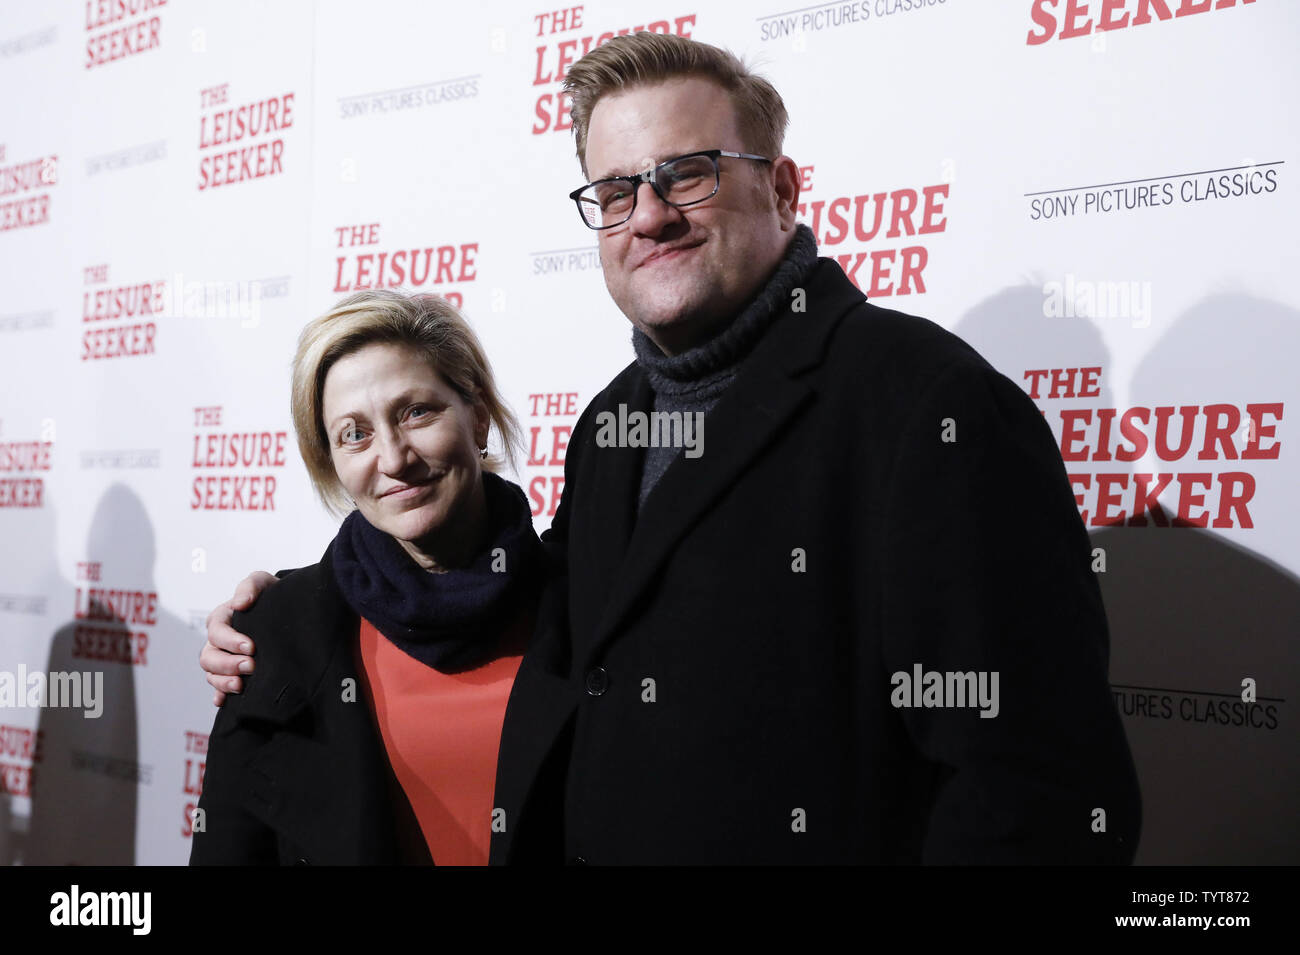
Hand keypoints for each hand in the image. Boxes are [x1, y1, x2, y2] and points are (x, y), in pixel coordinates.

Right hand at [201, 571, 277, 704]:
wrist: (282, 610)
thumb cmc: (268, 595)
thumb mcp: (261, 582)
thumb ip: (250, 587)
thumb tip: (239, 603)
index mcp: (221, 619)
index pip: (217, 632)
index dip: (231, 641)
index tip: (252, 647)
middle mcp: (217, 641)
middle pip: (209, 657)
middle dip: (228, 664)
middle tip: (251, 666)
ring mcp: (222, 658)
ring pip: (211, 673)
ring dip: (223, 681)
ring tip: (241, 684)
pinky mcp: (230, 672)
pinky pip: (217, 687)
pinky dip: (218, 695)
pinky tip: (224, 701)